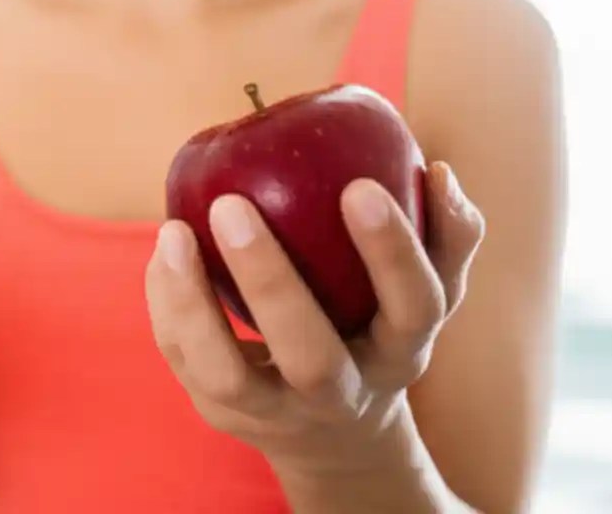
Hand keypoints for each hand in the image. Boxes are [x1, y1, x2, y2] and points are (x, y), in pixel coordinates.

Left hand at [145, 162, 484, 478]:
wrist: (336, 438)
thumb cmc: (380, 331)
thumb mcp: (428, 294)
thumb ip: (446, 234)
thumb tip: (439, 171)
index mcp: (400, 356)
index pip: (413, 309)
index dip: (392, 254)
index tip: (360, 185)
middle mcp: (339, 396)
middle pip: (311, 356)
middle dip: (270, 280)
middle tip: (231, 203)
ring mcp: (274, 413)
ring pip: (227, 374)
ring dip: (193, 301)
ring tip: (174, 230)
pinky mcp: (220, 412)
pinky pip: (183, 359)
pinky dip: (168, 304)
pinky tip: (166, 248)